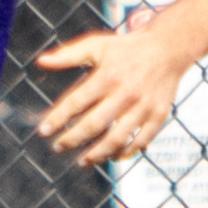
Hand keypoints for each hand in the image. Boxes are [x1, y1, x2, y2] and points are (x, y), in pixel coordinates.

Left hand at [32, 18, 196, 166]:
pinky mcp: (158, 115)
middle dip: (73, 139)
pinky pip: (141, 140)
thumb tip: (41, 61)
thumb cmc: (125, 49)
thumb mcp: (96, 46)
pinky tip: (112, 156)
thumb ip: (68, 56)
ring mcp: (143, 106)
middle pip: (94, 124)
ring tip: (82, 161)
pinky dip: (126, 151)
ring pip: (117, 137)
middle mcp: (125, 93)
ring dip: (97, 153)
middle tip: (58, 147)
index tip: (44, 131)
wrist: (167, 48)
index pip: (76, 102)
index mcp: (107, 76)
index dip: (58, 118)